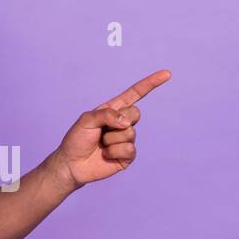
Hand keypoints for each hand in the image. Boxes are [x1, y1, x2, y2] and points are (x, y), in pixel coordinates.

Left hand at [50, 69, 171, 189]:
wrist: (72, 164)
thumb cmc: (77, 139)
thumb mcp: (86, 119)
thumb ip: (107, 115)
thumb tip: (127, 123)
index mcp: (113, 109)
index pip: (135, 94)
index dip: (150, 84)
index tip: (166, 74)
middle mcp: (122, 123)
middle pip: (136, 113)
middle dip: (119, 121)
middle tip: (103, 130)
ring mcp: (126, 139)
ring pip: (130, 133)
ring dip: (111, 139)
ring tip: (101, 144)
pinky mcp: (127, 156)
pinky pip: (129, 149)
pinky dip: (114, 152)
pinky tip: (106, 155)